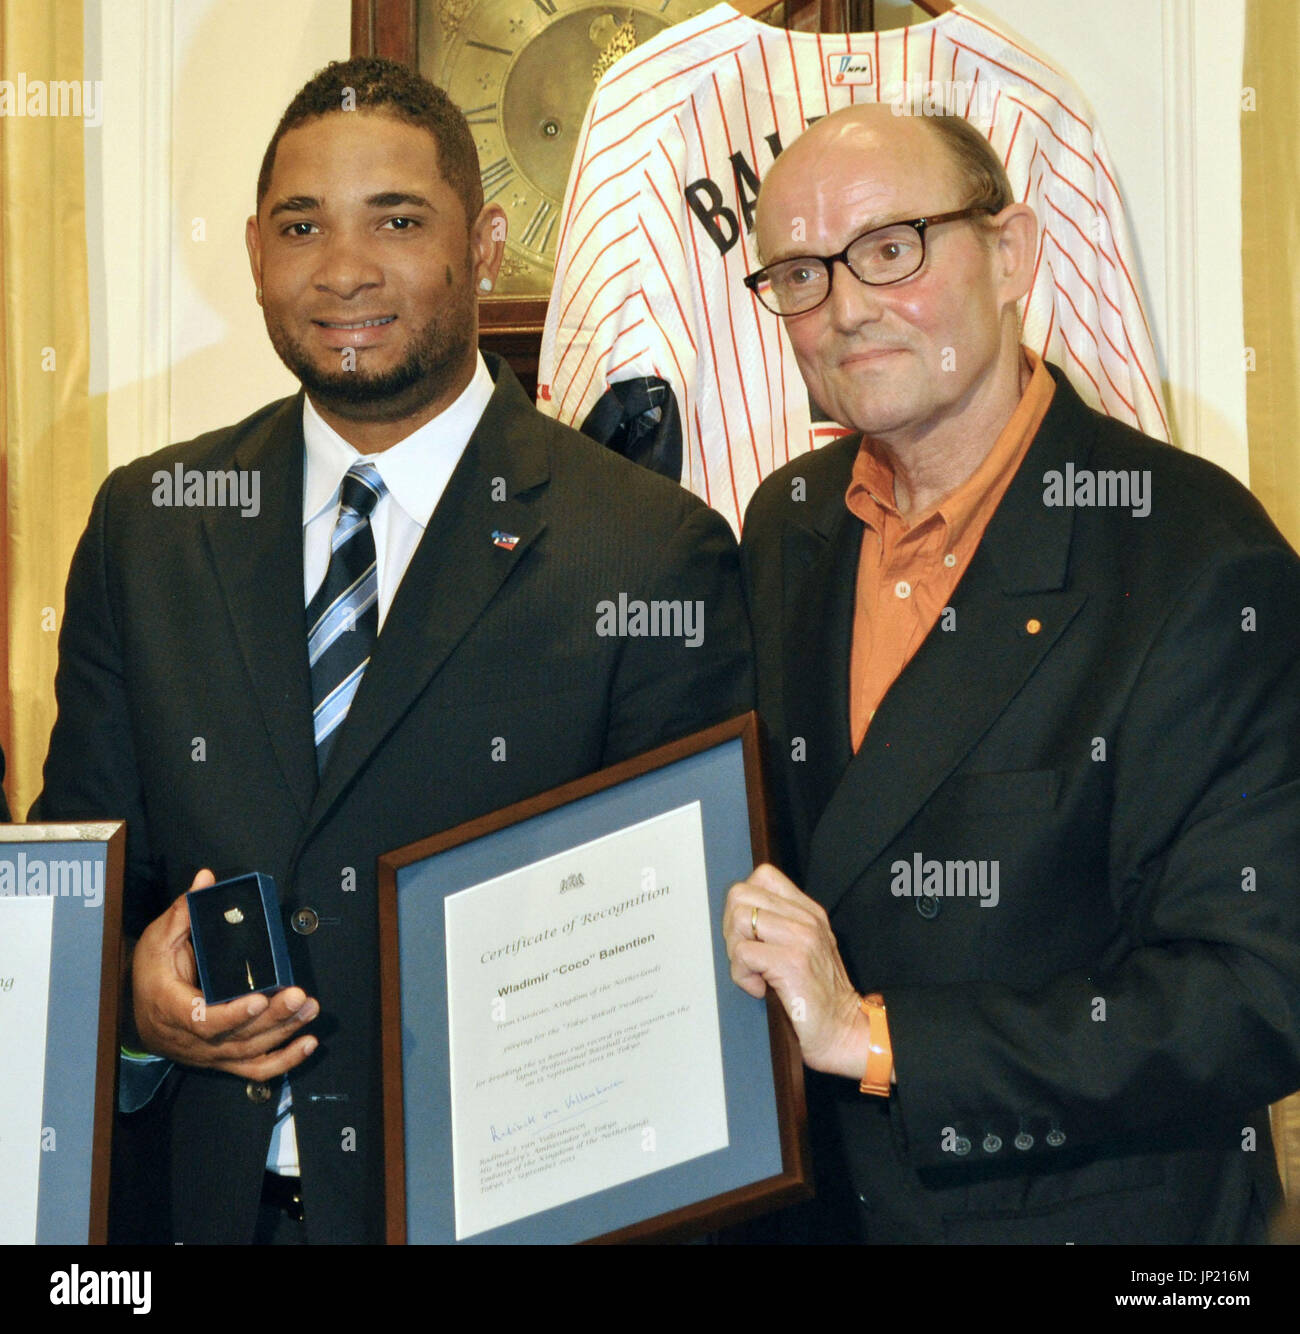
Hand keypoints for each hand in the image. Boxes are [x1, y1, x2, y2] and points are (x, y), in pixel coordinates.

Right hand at [130, 868, 319, 1079]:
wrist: (141, 1017)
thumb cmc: (152, 975)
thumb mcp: (159, 939)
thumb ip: (185, 911)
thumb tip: (206, 879)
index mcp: (172, 1008)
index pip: (202, 1020)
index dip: (232, 1015)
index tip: (259, 999)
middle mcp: (192, 1038)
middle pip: (235, 1037)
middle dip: (272, 1018)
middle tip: (299, 996)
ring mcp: (210, 1053)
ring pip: (249, 1052)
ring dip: (284, 1032)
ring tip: (309, 1009)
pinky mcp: (224, 1059)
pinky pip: (255, 1069)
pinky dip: (284, 1061)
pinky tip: (307, 1044)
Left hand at [723, 863, 869, 1079]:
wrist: (846, 1030)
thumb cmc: (818, 997)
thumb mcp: (804, 948)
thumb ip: (780, 926)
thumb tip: (738, 917)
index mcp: (809, 912)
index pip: (762, 876)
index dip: (745, 903)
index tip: (751, 935)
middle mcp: (806, 918)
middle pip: (741, 894)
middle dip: (732, 928)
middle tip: (747, 956)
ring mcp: (801, 937)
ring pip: (739, 919)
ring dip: (735, 951)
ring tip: (754, 972)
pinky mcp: (791, 962)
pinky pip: (743, 953)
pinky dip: (742, 976)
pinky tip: (760, 989)